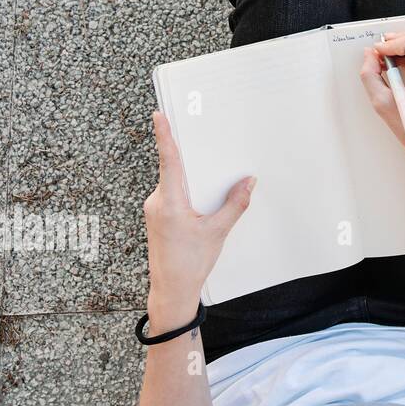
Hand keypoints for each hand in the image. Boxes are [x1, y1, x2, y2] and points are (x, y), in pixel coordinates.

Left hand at [144, 111, 254, 328]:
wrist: (171, 289)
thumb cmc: (190, 263)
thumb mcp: (217, 232)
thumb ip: (234, 204)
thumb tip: (248, 181)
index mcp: (169, 202)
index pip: (168, 161)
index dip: (164, 136)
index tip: (159, 115)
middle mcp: (158, 201)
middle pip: (175, 169)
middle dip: (191, 155)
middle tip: (201, 134)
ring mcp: (156, 208)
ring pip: (176, 182)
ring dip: (193, 176)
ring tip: (212, 176)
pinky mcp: (159, 215)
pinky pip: (174, 193)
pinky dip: (190, 189)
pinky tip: (205, 197)